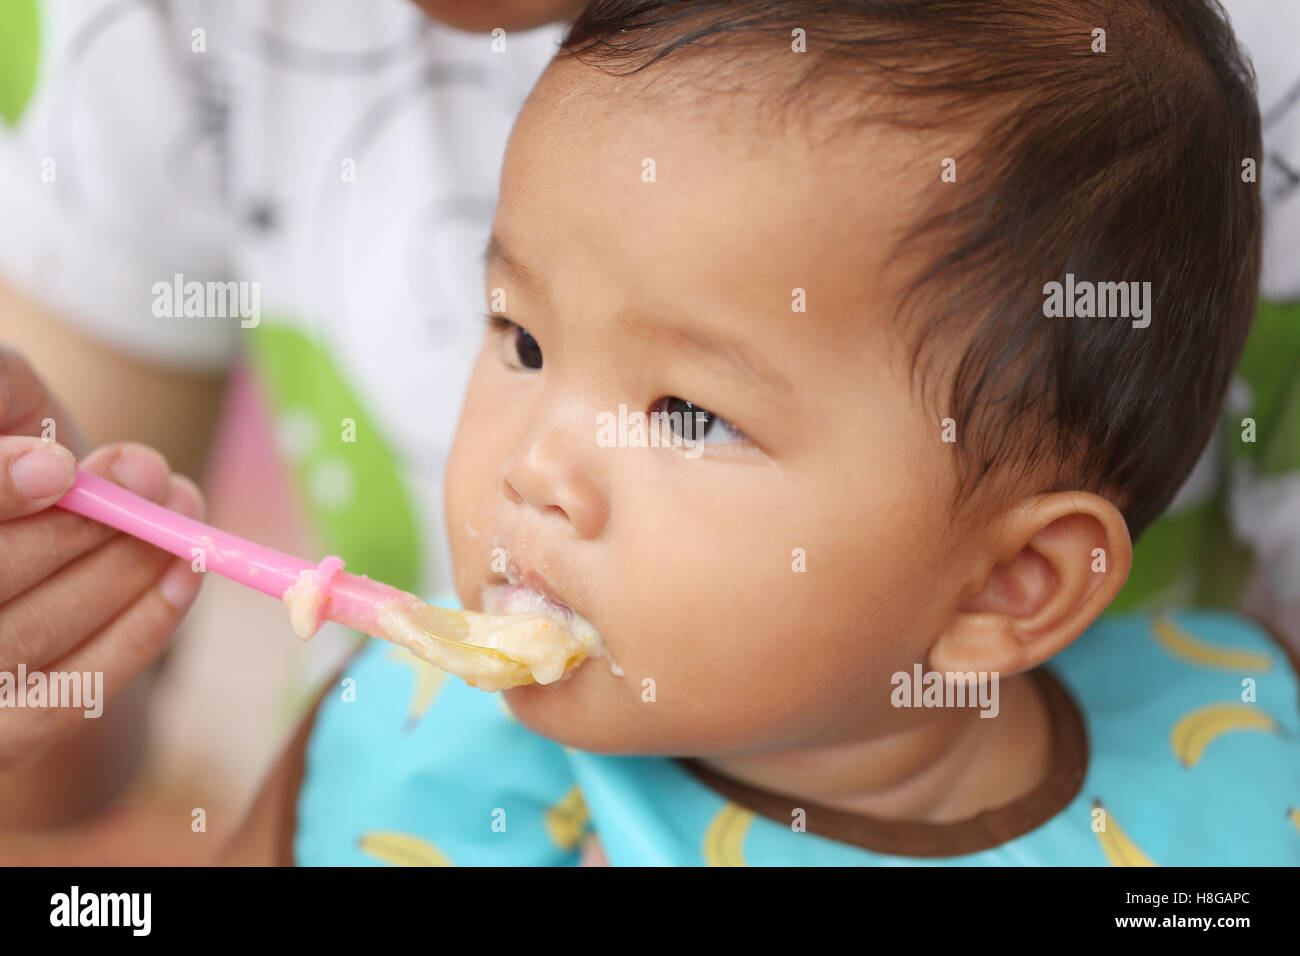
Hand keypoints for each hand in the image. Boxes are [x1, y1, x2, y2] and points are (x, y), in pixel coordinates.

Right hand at [0, 347, 205, 768]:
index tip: (60, 466)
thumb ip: (2, 391)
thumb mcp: (5, 410)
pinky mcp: (3, 736)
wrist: (42, 550)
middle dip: (81, 527)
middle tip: (154, 479)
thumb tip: (57, 437)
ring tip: (184, 519)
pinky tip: (183, 577)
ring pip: (33, 635)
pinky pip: (72, 697)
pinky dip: (139, 633)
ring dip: (124, 571)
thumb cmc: (18, 472)